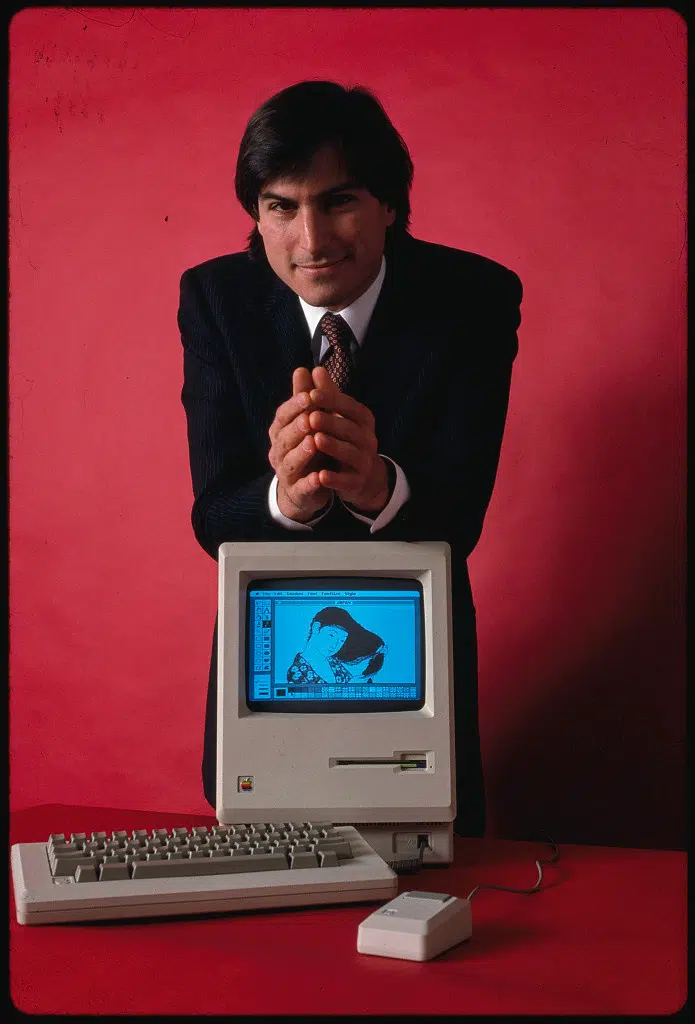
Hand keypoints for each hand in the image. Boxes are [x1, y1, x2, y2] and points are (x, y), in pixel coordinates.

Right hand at [268, 367, 332, 521]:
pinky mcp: (298, 492)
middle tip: (310, 418)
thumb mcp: (309, 420)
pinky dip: (310, 482)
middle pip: (284, 438)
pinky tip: (319, 477)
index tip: (310, 395)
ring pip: (290, 462)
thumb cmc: (309, 446)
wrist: (306, 486)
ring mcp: (286, 473)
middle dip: (297, 427)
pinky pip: (302, 487)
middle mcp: (279, 451)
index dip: (295, 406)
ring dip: (301, 452)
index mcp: (280, 432)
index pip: (283, 416)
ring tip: (314, 442)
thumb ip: (306, 398)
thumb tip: (303, 369)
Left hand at [307, 366, 390, 513]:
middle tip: (311, 417)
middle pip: (350, 429)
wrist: (362, 475)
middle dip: (331, 422)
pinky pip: (347, 480)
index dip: (331, 400)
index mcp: (363, 419)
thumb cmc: (345, 438)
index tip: (312, 394)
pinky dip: (335, 478)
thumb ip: (327, 395)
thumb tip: (315, 369)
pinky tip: (320, 476)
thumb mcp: (338, 416)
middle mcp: (368, 438)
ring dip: (333, 447)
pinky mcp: (358, 481)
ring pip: (350, 453)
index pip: (349, 406)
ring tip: (316, 440)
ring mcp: (365, 461)